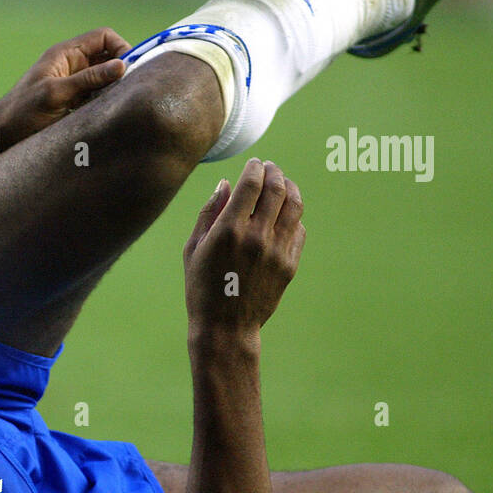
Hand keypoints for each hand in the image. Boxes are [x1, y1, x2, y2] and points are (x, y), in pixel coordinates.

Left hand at [0, 27, 131, 150]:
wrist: (1, 134)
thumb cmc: (23, 112)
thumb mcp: (56, 94)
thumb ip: (88, 79)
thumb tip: (122, 66)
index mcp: (65, 53)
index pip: (103, 37)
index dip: (120, 48)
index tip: (128, 69)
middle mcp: (71, 63)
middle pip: (107, 56)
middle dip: (120, 70)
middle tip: (127, 88)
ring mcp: (73, 81)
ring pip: (104, 77)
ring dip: (113, 87)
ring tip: (115, 101)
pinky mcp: (73, 99)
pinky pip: (96, 93)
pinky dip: (104, 100)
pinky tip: (104, 111)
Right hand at [183, 159, 305, 344]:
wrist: (225, 328)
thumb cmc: (202, 287)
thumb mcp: (193, 249)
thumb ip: (209, 212)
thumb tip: (225, 184)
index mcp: (229, 230)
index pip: (251, 184)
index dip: (255, 168)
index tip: (254, 164)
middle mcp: (257, 237)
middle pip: (277, 189)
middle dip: (274, 172)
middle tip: (270, 168)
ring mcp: (277, 251)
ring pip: (295, 206)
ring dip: (290, 188)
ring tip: (283, 184)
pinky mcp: (290, 265)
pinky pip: (299, 230)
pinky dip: (293, 216)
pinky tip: (284, 214)